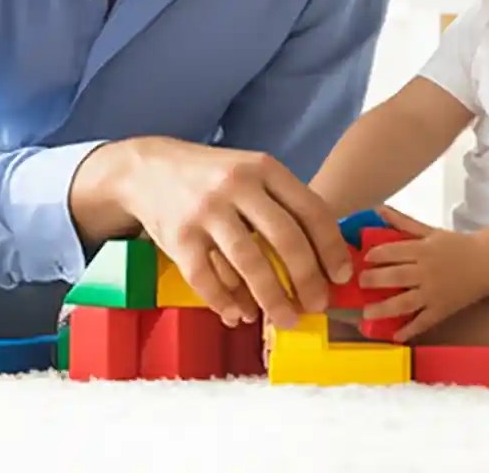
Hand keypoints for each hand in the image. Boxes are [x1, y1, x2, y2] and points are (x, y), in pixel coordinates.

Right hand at [117, 137, 350, 328]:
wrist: (147, 169)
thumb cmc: (211, 177)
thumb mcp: (250, 172)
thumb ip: (283, 203)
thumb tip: (323, 256)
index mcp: (263, 168)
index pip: (311, 210)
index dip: (331, 248)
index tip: (341, 276)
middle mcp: (236, 186)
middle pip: (285, 239)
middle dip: (307, 280)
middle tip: (317, 306)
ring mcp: (205, 211)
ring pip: (249, 264)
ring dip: (272, 299)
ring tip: (286, 319)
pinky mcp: (178, 237)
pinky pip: (208, 279)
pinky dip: (226, 303)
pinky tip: (240, 315)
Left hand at [358, 206, 488, 341]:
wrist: (488, 263)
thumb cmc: (455, 246)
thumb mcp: (429, 231)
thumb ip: (403, 223)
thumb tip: (378, 209)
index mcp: (423, 250)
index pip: (395, 251)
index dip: (376, 254)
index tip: (363, 258)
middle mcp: (427, 272)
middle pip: (397, 277)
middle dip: (375, 280)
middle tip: (359, 283)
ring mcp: (434, 293)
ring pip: (406, 302)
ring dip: (385, 309)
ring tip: (366, 313)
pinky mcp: (442, 310)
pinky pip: (424, 322)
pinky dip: (410, 330)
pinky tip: (394, 336)